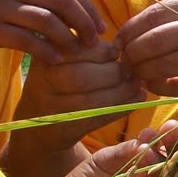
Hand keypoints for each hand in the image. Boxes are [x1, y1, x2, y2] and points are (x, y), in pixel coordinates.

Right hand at [0, 0, 104, 75]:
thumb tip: (73, 9)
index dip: (87, 7)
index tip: (100, 26)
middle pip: (61, 0)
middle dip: (84, 22)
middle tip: (94, 41)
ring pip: (47, 20)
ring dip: (68, 38)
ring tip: (76, 52)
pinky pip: (26, 40)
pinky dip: (45, 51)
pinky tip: (55, 60)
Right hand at [11, 38, 141, 151]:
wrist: (39, 123)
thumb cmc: (60, 83)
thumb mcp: (64, 60)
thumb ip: (86, 50)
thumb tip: (121, 49)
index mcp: (44, 58)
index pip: (75, 50)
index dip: (102, 51)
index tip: (116, 53)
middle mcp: (42, 83)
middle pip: (82, 76)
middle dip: (114, 73)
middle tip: (130, 71)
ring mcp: (52, 108)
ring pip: (93, 100)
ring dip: (123, 93)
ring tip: (138, 86)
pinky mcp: (66, 127)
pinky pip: (98, 117)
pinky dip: (121, 108)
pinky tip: (134, 101)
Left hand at [113, 0, 177, 96]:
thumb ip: (172, 18)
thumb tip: (128, 35)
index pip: (151, 14)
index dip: (128, 32)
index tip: (118, 44)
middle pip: (153, 40)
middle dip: (132, 55)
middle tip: (125, 65)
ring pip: (163, 63)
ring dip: (143, 73)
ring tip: (138, 76)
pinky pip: (177, 85)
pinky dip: (160, 87)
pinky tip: (155, 86)